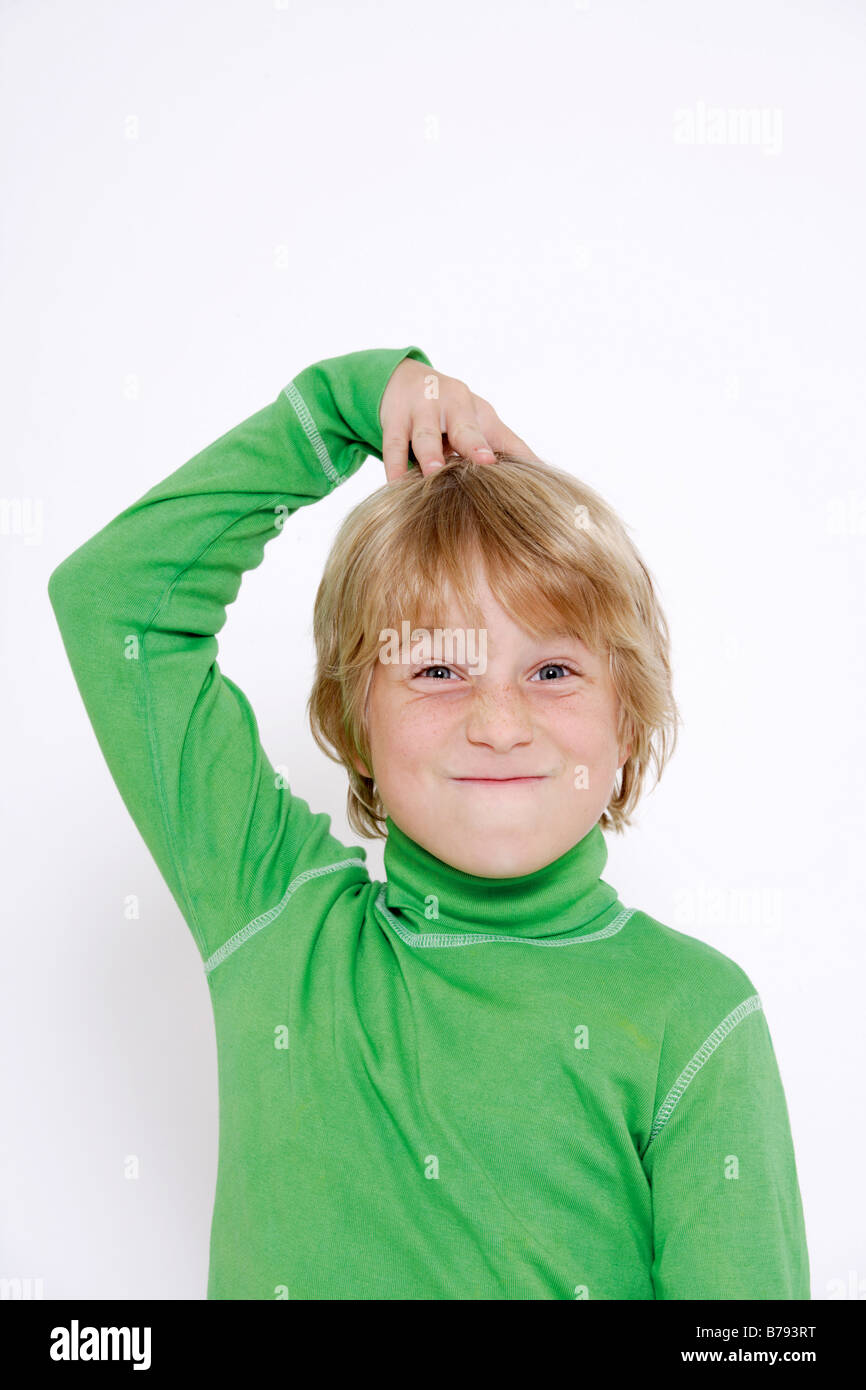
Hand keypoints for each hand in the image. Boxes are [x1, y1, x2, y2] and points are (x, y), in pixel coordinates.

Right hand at [379, 358, 542, 481]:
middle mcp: (453, 406)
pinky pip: (393, 445)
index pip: (499, 436)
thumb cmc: (451, 410)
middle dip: (473, 444)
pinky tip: (395, 484)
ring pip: (425, 435)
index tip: (529, 474)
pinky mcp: (394, 420)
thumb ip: (507, 447)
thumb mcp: (480, 422)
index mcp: (479, 412)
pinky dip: (394, 466)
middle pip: (464, 427)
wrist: (401, 378)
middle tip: (484, 461)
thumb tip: (542, 472)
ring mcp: (422, 411)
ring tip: (433, 473)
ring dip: (429, 453)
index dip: (514, 453)